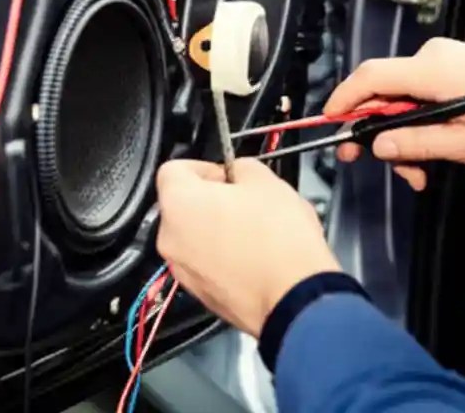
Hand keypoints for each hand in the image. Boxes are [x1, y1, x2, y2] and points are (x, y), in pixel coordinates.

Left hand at [156, 158, 340, 336]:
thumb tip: (238, 173)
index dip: (204, 167)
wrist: (294, 298)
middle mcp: (171, 238)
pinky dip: (224, 256)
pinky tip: (255, 256)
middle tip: (245, 202)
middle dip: (212, 200)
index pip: (173, 169)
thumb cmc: (279, 242)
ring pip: (194, 236)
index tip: (227, 174)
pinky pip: (206, 263)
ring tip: (255, 232)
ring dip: (218, 229)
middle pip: (183, 205)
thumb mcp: (266, 181)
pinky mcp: (201, 293)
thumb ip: (241, 167)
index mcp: (179, 203)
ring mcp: (183, 269)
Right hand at [325, 38, 464, 190]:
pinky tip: (436, 149)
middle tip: (393, 170)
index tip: (331, 125)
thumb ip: (417, 144)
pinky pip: (421, 93)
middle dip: (383, 134)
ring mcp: (444, 59)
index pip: (369, 77)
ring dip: (405, 134)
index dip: (343, 100)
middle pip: (384, 93)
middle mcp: (432, 57)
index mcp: (431, 72)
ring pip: (403, 98)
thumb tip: (378, 146)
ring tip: (424, 172)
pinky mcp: (454, 66)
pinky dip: (420, 121)